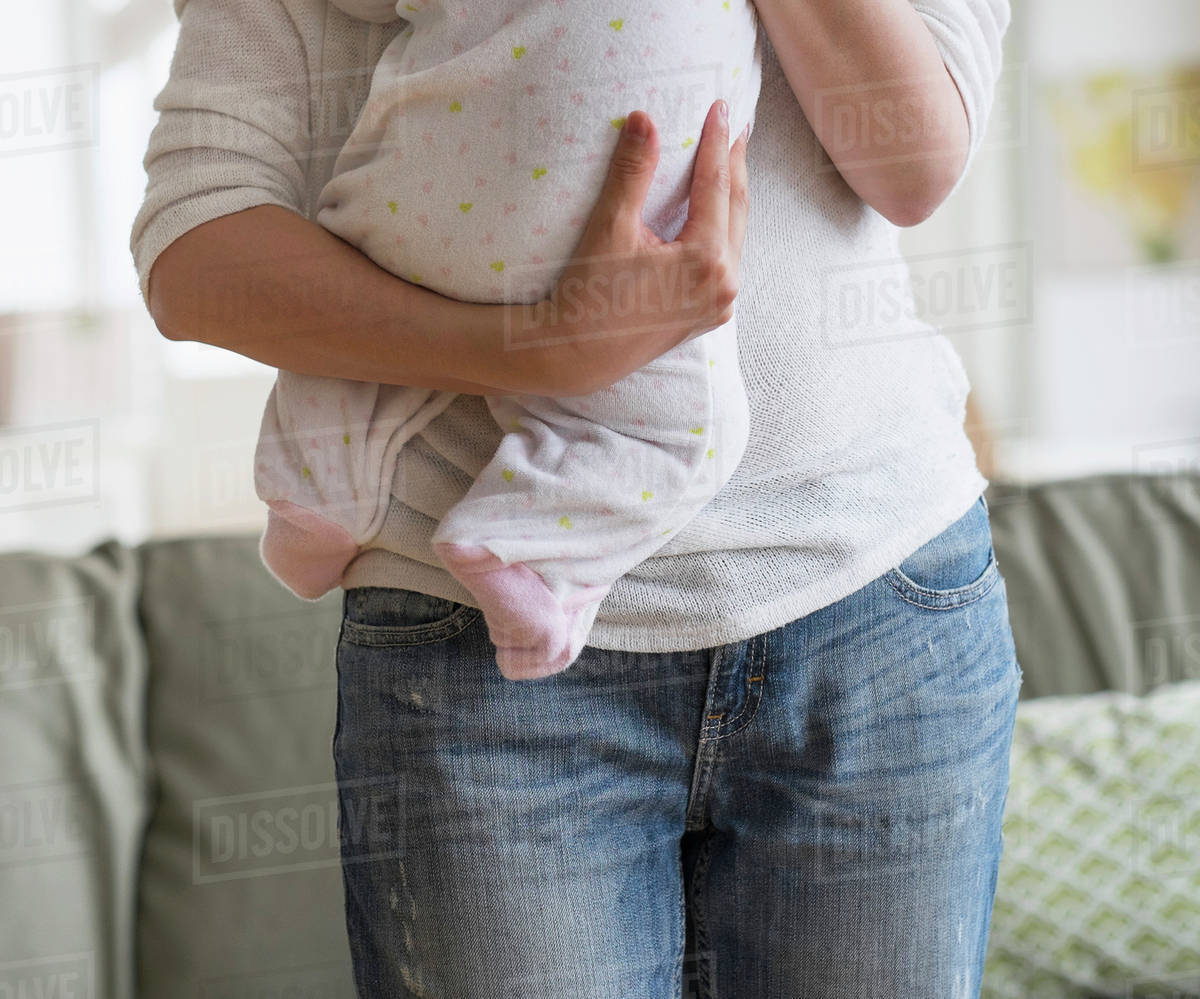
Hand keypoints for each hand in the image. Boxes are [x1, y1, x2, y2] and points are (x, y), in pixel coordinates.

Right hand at [516, 100, 749, 396]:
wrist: (576, 355)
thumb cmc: (588, 295)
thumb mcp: (610, 228)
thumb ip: (632, 171)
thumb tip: (644, 119)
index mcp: (707, 260)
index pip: (716, 185)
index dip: (715, 142)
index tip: (719, 108)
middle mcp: (723, 284)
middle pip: (736, 209)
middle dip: (735, 165)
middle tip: (736, 127)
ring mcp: (719, 304)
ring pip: (734, 237)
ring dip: (732, 198)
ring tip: (730, 163)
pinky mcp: (708, 316)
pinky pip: (725, 262)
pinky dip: (723, 231)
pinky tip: (715, 215)